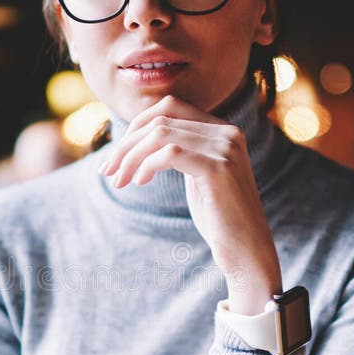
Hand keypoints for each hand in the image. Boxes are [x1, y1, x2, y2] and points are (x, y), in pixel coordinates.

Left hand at [99, 95, 281, 313]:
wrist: (245, 248)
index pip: (170, 107)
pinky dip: (146, 165)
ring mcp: (225, 149)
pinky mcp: (218, 168)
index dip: (137, 125)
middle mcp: (227, 133)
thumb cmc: (218, 216)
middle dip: (127, 143)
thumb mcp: (197, 174)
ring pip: (160, 134)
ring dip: (131, 156)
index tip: (117, 155)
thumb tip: (138, 137)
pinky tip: (139, 181)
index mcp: (222, 130)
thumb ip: (180, 150)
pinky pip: (169, 153)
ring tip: (119, 180)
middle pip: (161, 119)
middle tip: (108, 171)